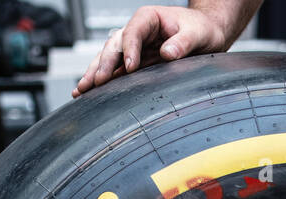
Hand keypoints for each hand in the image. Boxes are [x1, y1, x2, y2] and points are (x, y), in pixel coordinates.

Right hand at [72, 5, 231, 97]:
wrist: (205, 34)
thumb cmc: (201, 29)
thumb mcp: (198, 34)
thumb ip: (183, 42)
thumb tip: (167, 53)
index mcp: (148, 18)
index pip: (133, 32)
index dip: (129, 49)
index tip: (130, 67)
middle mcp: (136, 31)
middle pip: (114, 46)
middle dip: (103, 64)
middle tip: (96, 83)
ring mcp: (132, 47)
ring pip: (108, 58)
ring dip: (94, 74)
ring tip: (81, 90)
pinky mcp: (134, 62)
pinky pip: (114, 71)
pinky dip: (100, 81)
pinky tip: (86, 92)